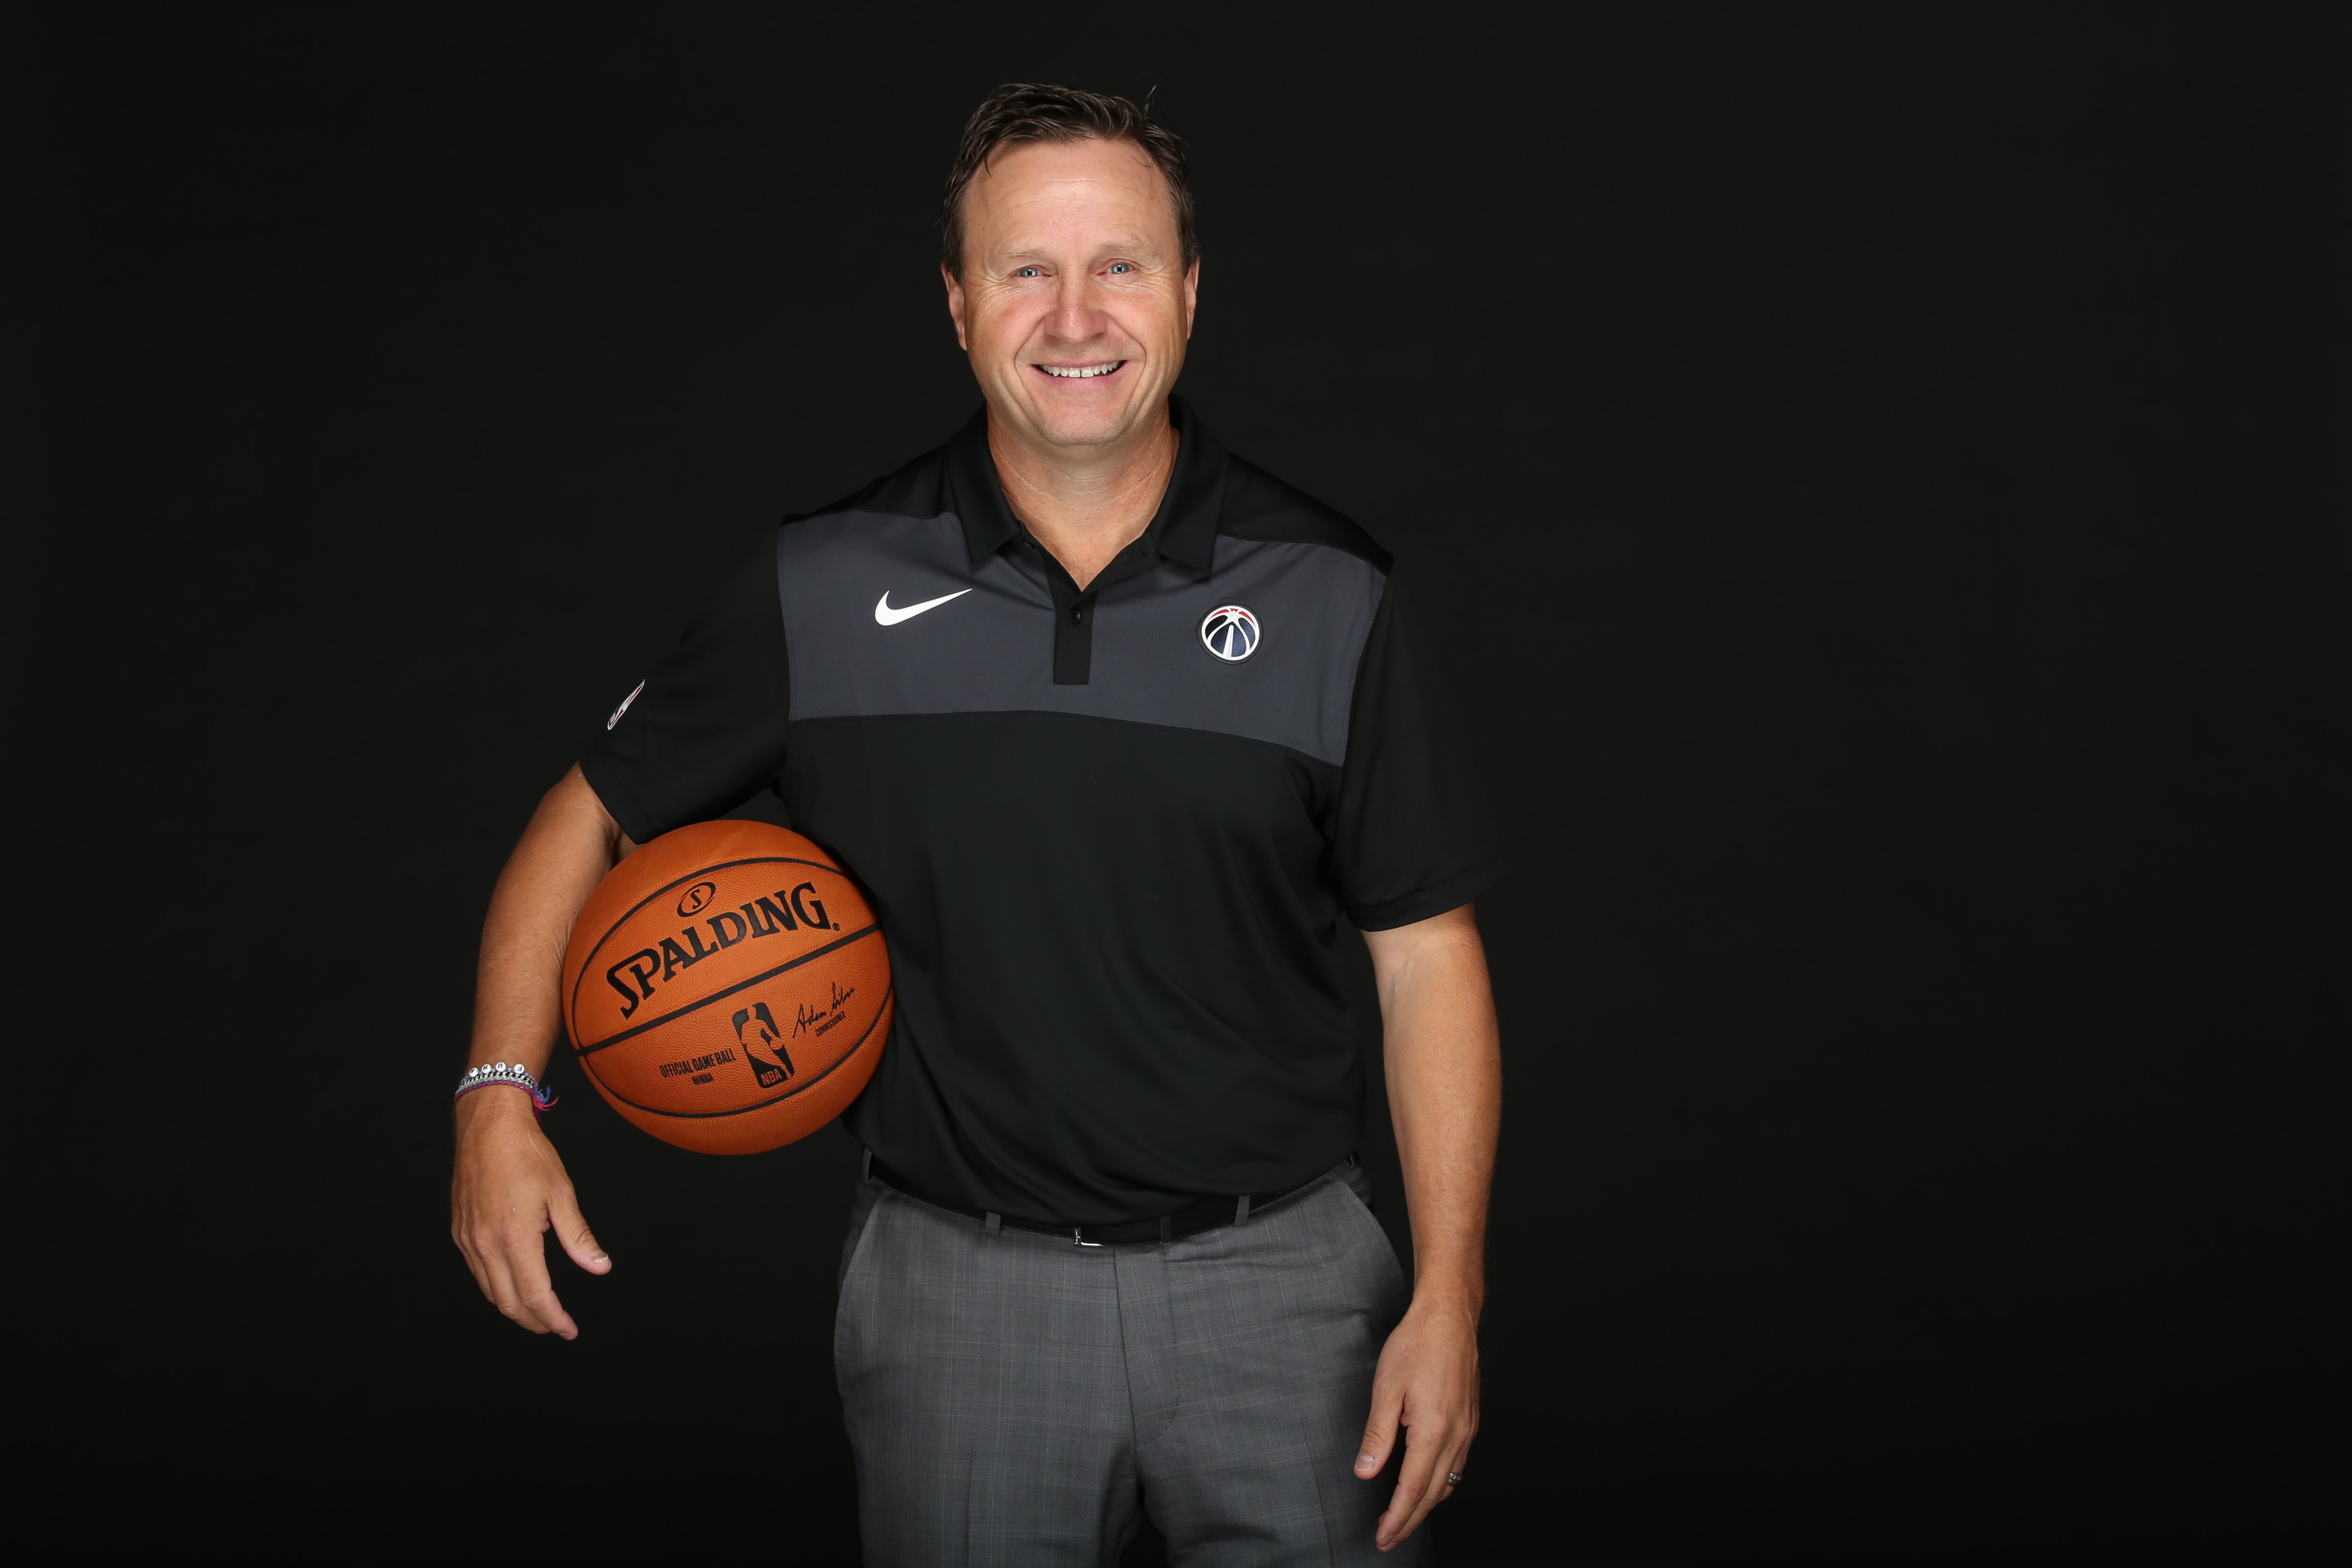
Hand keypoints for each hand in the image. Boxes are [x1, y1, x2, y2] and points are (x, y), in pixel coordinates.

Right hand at [450, 1087, 609, 1337]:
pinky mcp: (460, 1232)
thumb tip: (600, 1267)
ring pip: (490, 1291)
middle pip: (508, 1303)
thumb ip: (578, 1237)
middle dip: (534, 1322)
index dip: (553, 1318)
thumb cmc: (528, 1155)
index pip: (535, 1295)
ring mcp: (468, 1240)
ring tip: (538, 1313)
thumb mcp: (562, 1194)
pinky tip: (514, 1285)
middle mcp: (485, 1245)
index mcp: (514, 1237)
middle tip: (555, 1327)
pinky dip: (496, 1288)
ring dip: (514, 1308)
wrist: (487, 1126)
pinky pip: (477, 1273)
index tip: (569, 1330)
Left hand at [1356, 1295, 1479, 1551]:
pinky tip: (1428, 1485)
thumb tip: (1365, 1472)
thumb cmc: (1417, 1345)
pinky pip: (1457, 1465)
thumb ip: (1376, 1436)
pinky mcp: (1470, 1420)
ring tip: (1404, 1519)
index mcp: (1433, 1431)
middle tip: (1389, 1539)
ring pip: (1448, 1484)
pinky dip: (1441, 1485)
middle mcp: (1456, 1436)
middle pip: (1432, 1495)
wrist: (1449, 1317)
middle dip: (1410, 1521)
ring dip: (1425, 1506)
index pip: (1412, 1490)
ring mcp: (1467, 1429)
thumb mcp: (1386, 1389)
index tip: (1383, 1537)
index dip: (1397, 1519)